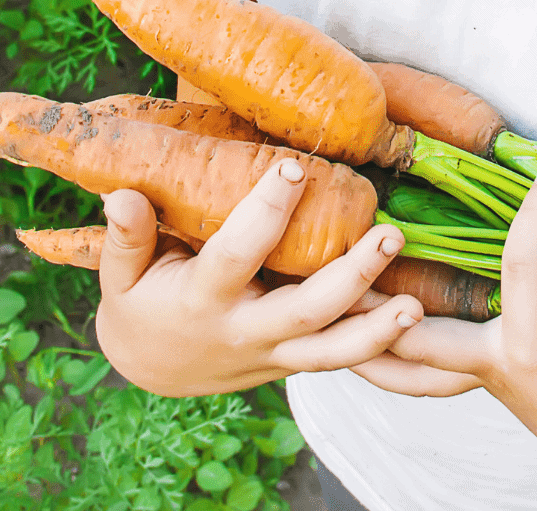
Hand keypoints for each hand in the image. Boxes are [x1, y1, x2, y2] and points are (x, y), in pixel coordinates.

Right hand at [94, 158, 423, 396]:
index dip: (266, 213)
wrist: (155, 368)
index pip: (238, 254)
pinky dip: (380, 348)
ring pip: (334, 351)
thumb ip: (126, 237)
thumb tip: (121, 193)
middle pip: (307, 311)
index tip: (294, 167)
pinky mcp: (294, 363)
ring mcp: (275, 354)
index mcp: (202, 302)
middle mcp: (245, 332)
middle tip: (390, 235)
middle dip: (351, 276)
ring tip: (416, 304)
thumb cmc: (141, 306)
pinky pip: (342, 361)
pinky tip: (415, 324)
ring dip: (378, 329)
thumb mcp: (121, 276)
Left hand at [354, 169, 536, 486]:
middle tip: (337, 257)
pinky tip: (356, 327)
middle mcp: (486, 363)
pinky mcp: (472, 373)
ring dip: (358, 334)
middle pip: (412, 336)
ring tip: (318, 300)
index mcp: (526, 349)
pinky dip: (381, 353)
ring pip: (400, 363)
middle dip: (373, 300)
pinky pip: (414, 369)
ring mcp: (473, 372)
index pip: (522, 269)